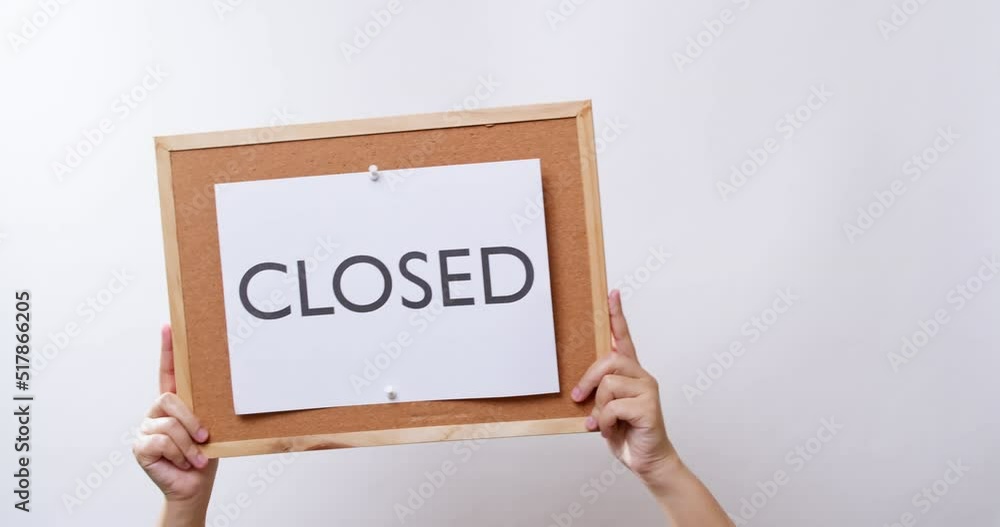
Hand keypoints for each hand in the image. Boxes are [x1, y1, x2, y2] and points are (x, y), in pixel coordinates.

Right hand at [133, 325, 217, 522]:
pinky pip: (161, 441)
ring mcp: (146, 428)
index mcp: (175, 403)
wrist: (195, 486)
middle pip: (169, 399)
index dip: (168, 349)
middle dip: (191, 420)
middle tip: (205, 436)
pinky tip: (182, 462)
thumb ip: (206, 409)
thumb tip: (224, 388)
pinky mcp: (140, 446)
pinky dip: (178, 454)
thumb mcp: (210, 427)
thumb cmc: (206, 454)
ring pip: (169, 424)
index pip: (169, 371)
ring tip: (195, 457)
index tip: (169, 325)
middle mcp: (157, 411)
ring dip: (188, 444)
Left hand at [572, 290, 677, 479]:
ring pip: (608, 384)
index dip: (616, 315)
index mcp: (630, 373)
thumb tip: (579, 391)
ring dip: (598, 409)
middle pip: (609, 360)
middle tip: (578, 398)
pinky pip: (613, 406)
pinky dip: (605, 422)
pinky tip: (611, 431)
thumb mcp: (604, 410)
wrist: (646, 461)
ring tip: (604, 424)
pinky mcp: (649, 406)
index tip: (611, 292)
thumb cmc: (626, 433)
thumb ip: (597, 394)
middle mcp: (642, 376)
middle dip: (589, 379)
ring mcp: (647, 390)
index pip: (623, 338)